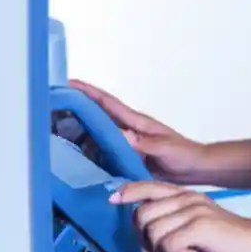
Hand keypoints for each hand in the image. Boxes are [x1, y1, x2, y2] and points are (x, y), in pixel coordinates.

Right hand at [70, 80, 205, 184]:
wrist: (196, 169)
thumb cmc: (184, 154)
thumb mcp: (163, 148)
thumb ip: (143, 143)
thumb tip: (119, 135)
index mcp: (136, 123)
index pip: (108, 103)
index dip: (88, 92)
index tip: (69, 83)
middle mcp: (129, 130)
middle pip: (99, 115)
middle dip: (78, 108)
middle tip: (54, 106)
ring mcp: (128, 144)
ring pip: (99, 134)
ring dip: (81, 131)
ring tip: (58, 131)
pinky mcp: (129, 158)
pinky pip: (105, 152)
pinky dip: (91, 151)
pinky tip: (79, 157)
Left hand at [111, 181, 250, 251]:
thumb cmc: (225, 238)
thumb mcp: (197, 223)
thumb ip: (174, 221)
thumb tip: (145, 235)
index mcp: (185, 194)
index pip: (149, 187)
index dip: (128, 192)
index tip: (113, 198)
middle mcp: (187, 197)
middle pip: (142, 215)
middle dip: (145, 239)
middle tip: (164, 250)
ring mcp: (193, 210)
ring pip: (152, 232)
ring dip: (160, 251)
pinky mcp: (199, 226)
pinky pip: (166, 244)